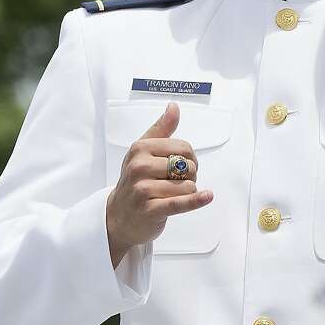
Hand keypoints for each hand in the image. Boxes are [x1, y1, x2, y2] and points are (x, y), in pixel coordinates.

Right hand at [105, 103, 212, 265]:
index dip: (190, 158)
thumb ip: (161, 129)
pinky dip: (195, 200)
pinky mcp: (151, 209)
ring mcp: (143, 189)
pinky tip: (206, 196)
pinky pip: (180, 202)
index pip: (184, 148)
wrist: (119, 217)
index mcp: (140, 148)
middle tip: (177, 183)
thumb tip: (174, 107)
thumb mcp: (143, 152)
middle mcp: (139, 167)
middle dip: (190, 175)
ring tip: (172, 195)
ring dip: (188, 192)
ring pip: (187, 185)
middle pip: (187, 166)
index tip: (183, 166)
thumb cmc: (135, 181)